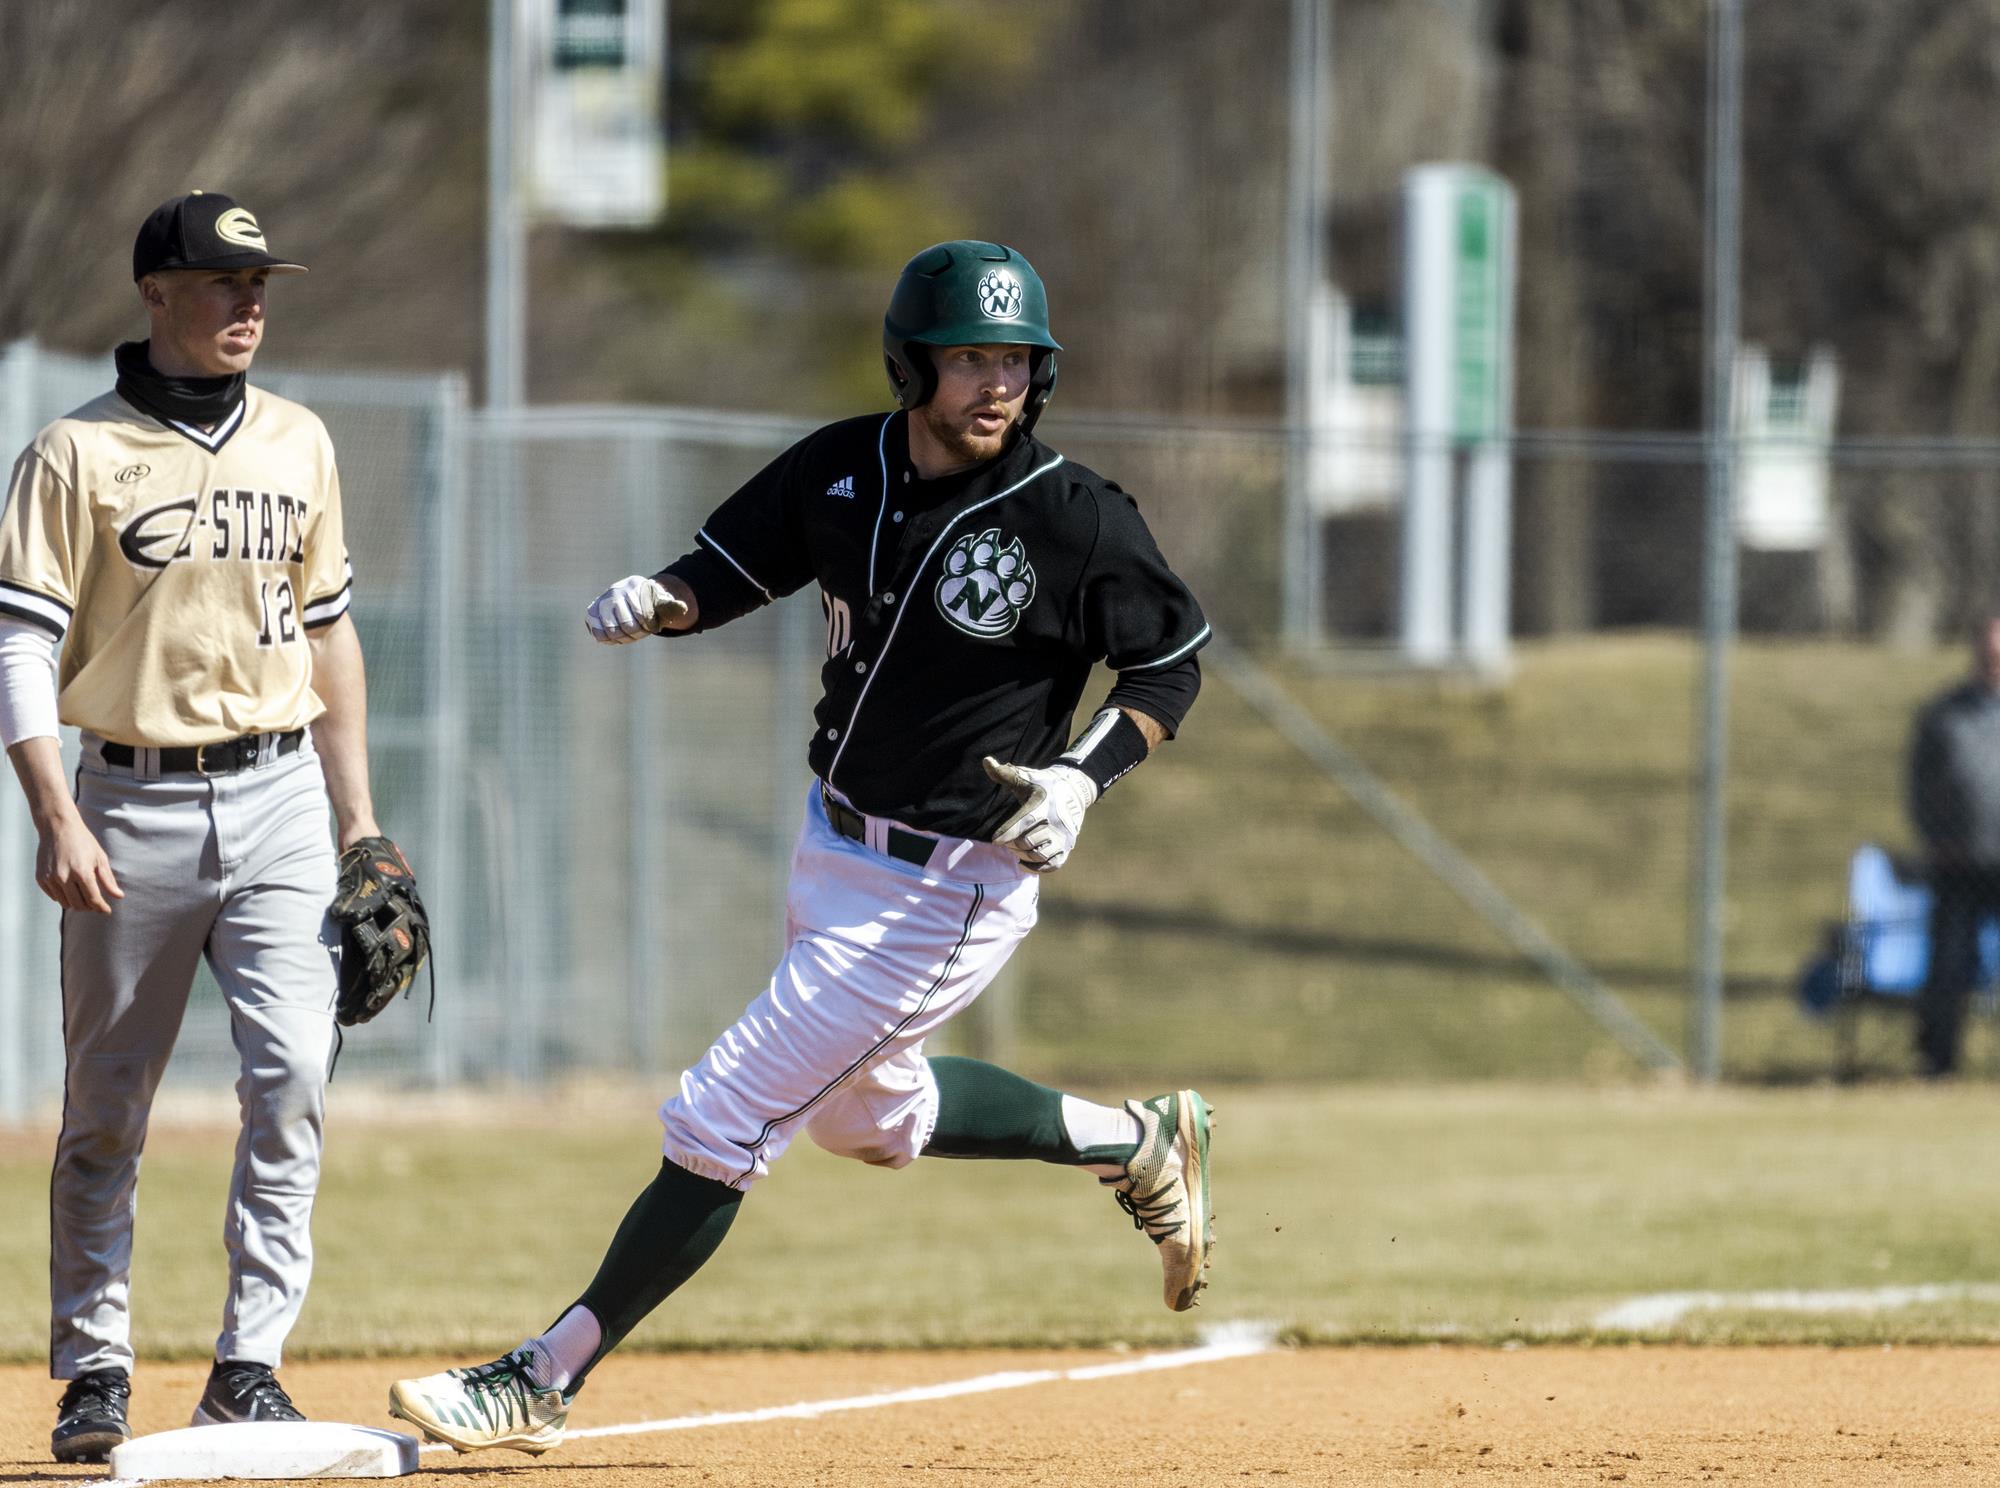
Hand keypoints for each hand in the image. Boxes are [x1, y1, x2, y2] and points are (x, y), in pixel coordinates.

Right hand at [36, 813, 121, 912]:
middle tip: (96, 903)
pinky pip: (54, 896)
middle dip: (90, 907)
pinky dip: (63, 896)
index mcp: (82, 872)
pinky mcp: (41, 878)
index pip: (93, 900)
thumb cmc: (83, 841)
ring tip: (84, 895)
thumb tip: (119, 896)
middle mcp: (64, 877)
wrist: (58, 827)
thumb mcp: (100, 858)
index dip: (102, 908)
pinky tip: (70, 888)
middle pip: (79, 905)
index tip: (107, 911)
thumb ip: (108, 879)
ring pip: (65, 903)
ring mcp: (50, 878)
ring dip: (76, 903)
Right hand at [586, 575, 687, 643]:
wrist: (630, 597)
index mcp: (635, 585)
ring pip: (612, 631)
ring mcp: (602, 601)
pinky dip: (608, 639)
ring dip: (623, 638)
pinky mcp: (592, 612)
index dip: (649, 626)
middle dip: (637, 633)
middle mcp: (616, 590)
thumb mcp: (661, 602)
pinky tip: (617, 636)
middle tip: (641, 631)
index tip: (652, 625)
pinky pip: (598, 633)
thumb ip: (671, 605)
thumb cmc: (649, 602)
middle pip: (627, 625)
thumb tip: (683, 608)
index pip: (643, 615)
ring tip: (629, 634)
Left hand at [981, 756, 1098, 872]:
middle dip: (1011, 844)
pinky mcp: (1067, 848)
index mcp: (1042, 805)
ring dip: (1022, 855)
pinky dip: (1035, 868)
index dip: (1008, 833)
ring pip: (1038, 855)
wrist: (1074, 791)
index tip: (995, 839)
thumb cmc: (1043, 785)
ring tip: (1015, 848)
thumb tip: (986, 761)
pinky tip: (1023, 861)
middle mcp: (1055, 822)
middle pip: (1027, 842)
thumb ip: (1004, 773)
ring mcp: (1063, 837)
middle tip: (1006, 841)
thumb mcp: (1026, 777)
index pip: (1024, 821)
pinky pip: (1051, 866)